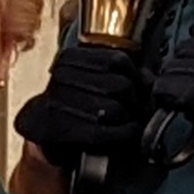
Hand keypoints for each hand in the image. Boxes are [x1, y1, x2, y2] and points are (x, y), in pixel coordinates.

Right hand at [14, 42, 155, 165]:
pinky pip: (99, 133)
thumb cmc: (75, 108)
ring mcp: (54, 102)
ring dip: (130, 121)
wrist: (42, 133)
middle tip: (139, 113)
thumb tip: (151, 79)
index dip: (137, 78)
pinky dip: (121, 135)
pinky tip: (127, 134)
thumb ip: (122, 75)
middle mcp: (60, 75)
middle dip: (137, 103)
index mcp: (70, 58)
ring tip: (132, 124)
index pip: (118, 60)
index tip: (140, 92)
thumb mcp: (94, 83)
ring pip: (113, 110)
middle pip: (120, 86)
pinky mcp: (54, 128)